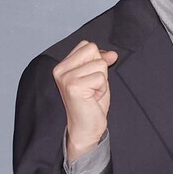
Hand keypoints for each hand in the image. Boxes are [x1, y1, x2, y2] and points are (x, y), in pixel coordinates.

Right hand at [52, 41, 118, 162]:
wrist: (86, 127)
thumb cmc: (91, 103)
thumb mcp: (98, 77)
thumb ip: (101, 61)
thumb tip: (112, 54)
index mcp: (62, 65)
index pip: (88, 46)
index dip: (98, 59)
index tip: (92, 78)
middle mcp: (60, 70)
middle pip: (93, 51)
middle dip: (100, 69)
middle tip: (92, 86)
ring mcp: (66, 77)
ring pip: (100, 64)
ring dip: (102, 81)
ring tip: (92, 93)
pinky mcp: (74, 86)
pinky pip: (101, 77)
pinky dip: (102, 89)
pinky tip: (93, 98)